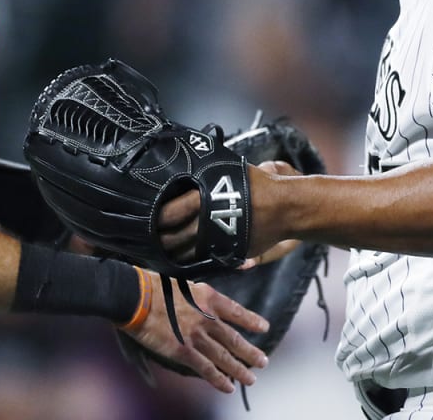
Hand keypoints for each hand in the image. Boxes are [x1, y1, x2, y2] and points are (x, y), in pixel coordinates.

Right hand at [120, 270, 269, 392]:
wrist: (136, 297)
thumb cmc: (155, 285)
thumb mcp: (184, 277)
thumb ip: (202, 285)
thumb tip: (222, 278)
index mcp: (209, 297)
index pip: (237, 311)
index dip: (252, 321)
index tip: (264, 327)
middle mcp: (208, 318)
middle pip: (234, 339)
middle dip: (250, 352)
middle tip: (263, 362)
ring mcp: (196, 336)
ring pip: (224, 357)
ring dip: (239, 369)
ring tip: (251, 379)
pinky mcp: (183, 351)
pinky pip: (206, 368)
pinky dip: (218, 379)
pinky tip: (228, 387)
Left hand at [160, 161, 294, 263]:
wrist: (285, 207)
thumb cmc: (256, 185)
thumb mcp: (228, 172)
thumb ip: (204, 177)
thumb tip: (181, 173)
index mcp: (204, 199)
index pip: (170, 213)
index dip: (156, 219)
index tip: (147, 219)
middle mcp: (208, 222)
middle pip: (173, 237)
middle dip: (159, 241)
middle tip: (149, 240)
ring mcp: (218, 241)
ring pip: (185, 253)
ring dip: (172, 254)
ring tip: (161, 252)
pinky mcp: (227, 254)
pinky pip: (202, 261)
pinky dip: (190, 261)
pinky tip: (181, 259)